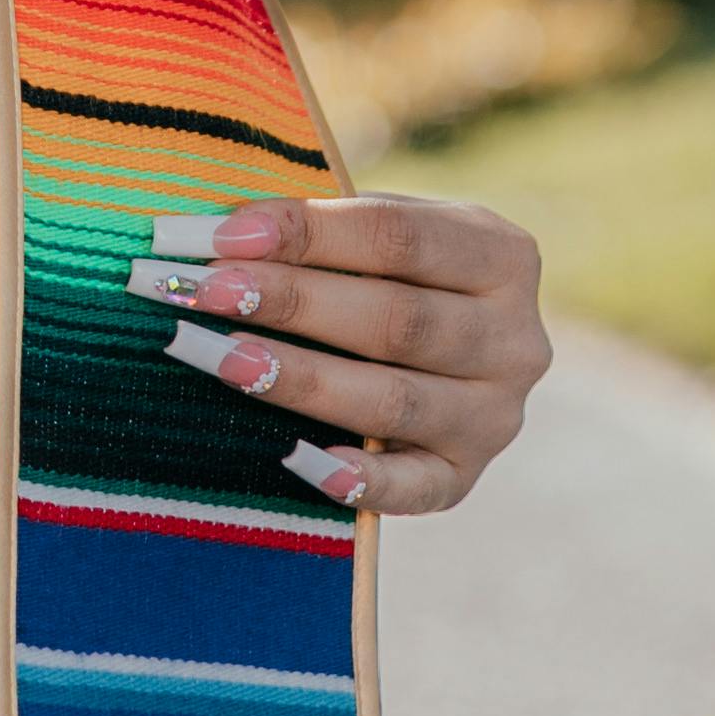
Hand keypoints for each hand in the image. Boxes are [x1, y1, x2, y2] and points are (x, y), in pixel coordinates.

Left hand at [134, 191, 549, 519]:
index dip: (306, 233)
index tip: (220, 236)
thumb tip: (211, 230)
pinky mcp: (464, 477)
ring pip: (393, 400)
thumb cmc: (387, 269)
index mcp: (502, 255)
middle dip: (289, 303)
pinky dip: (357, 479)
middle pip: (395, 320)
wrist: (441, 339)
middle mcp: (515, 340)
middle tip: (199, 292)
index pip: (397, 237)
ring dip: (298, 379)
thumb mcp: (378, 230)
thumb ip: (318, 226)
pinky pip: (413, 489)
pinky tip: (293, 458)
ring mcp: (495, 417)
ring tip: (217, 356)